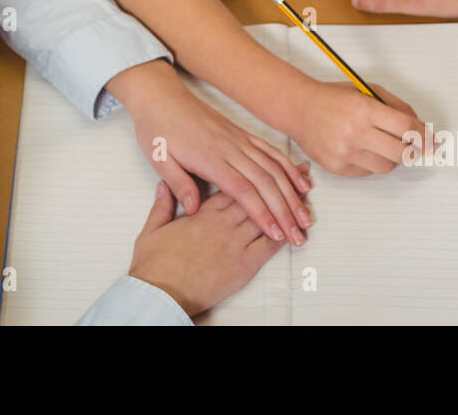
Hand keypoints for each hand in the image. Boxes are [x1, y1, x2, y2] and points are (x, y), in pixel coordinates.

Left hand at [117, 64, 313, 245]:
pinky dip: (289, 167)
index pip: (243, 190)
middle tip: (299, 234)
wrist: (162, 97)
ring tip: (305, 215)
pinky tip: (301, 182)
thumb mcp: (158, 159)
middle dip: (285, 210)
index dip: (262, 213)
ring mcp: (239, 140)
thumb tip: (193, 210)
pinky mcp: (242, 134)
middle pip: (266, 183)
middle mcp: (230, 149)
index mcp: (210, 158)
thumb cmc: (158, 129)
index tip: (275, 233)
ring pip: (273, 168)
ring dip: (292, 193)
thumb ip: (178, 184)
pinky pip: (271, 151)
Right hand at [128, 182, 289, 316]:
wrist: (159, 290)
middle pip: (256, 198)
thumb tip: (164, 187)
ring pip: (266, 217)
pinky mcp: (242, 263)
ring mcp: (234, 241)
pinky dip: (283, 234)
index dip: (253, 176)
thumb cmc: (154, 263)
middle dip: (280, 184)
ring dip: (287, 207)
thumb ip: (163, 205)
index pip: (233, 188)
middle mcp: (222, 221)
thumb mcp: (152, 228)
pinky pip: (268, 245)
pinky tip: (294, 227)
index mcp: (203, 212)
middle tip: (301, 174)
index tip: (268, 166)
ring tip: (305, 196)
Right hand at [290, 79, 432, 176]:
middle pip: (401, 153)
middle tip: (414, 147)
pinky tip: (362, 149)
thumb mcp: (366, 90)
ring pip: (386, 167)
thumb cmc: (333, 97)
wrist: (298, 108)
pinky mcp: (337, 167)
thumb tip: (421, 127)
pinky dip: (371, 163)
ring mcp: (345, 152)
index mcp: (364, 109)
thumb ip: (396, 106)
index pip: (407, 128)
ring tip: (383, 145)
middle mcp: (355, 132)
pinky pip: (367, 172)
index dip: (425, 136)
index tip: (431, 140)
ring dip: (392, 158)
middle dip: (413, 151)